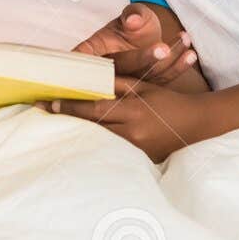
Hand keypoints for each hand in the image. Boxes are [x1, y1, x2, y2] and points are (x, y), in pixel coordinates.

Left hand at [49, 77, 210, 162]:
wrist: (196, 124)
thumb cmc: (167, 101)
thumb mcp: (144, 87)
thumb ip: (117, 84)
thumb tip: (90, 79)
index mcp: (133, 111)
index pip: (94, 109)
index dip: (70, 106)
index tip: (48, 102)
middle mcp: (132, 132)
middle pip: (92, 127)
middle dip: (67, 119)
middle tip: (42, 112)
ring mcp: (136, 149)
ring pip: (99, 140)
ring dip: (79, 131)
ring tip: (56, 124)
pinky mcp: (140, 159)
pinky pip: (113, 150)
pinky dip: (97, 142)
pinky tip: (82, 139)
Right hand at [74, 3, 199, 84]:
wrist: (147, 36)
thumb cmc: (134, 22)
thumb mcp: (132, 13)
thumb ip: (132, 15)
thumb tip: (133, 20)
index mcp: (94, 53)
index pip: (91, 62)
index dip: (100, 65)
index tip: (113, 57)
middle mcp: (109, 71)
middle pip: (122, 70)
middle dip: (144, 59)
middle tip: (163, 49)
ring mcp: (129, 83)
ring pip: (146, 75)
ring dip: (168, 60)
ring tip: (184, 39)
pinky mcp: (148, 88)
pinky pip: (164, 79)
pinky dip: (179, 67)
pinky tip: (190, 54)